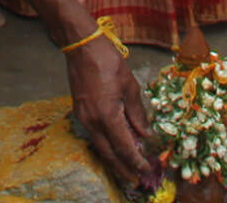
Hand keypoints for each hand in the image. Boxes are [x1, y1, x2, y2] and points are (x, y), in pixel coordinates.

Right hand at [67, 37, 154, 188]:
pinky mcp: (79, 112)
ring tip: (126, 169)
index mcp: (107, 115)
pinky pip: (94, 136)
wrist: (81, 46)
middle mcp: (92, 121)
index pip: (124, 147)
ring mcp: (83, 118)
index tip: (147, 169)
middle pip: (109, 154)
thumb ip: (137, 112)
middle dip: (123, 169)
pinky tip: (113, 148)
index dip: (136, 161)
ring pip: (99, 147)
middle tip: (135, 181)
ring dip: (113, 160)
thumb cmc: (107, 60)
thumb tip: (145, 134)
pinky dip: (105, 146)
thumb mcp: (129, 85)